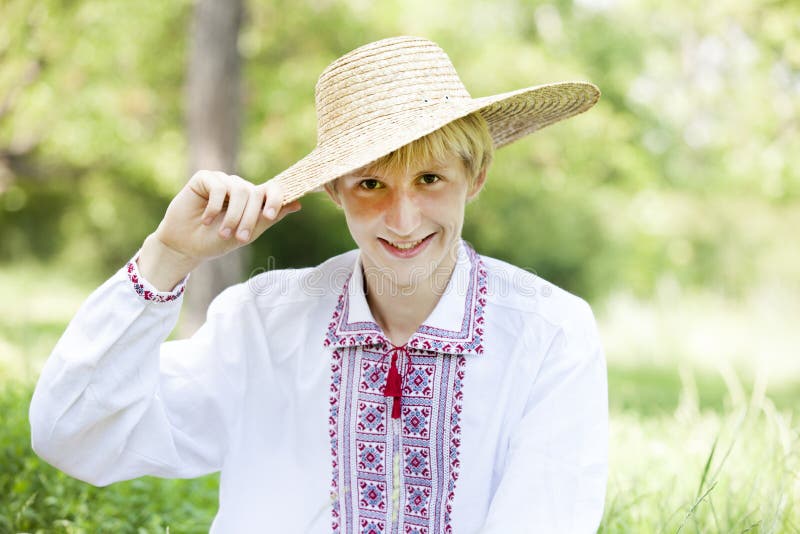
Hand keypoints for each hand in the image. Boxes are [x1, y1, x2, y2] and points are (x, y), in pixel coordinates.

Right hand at [137, 171, 300, 289]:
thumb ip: (269, 219)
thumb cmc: (216, 241)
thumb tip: (298, 204)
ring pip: (240, 191)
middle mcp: (240, 187)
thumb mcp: (247, 233)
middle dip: (250, 218)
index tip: (269, 215)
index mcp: (253, 200)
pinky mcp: (204, 178)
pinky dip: (215, 207)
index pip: (273, 189)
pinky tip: (206, 220)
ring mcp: (223, 181)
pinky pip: (218, 187)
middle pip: (256, 194)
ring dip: (233, 216)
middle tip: (241, 239)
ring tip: (224, 233)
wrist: (185, 246)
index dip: (276, 199)